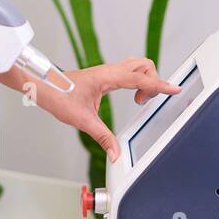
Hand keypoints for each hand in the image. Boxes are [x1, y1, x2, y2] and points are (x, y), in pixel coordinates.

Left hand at [44, 57, 180, 162]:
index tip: (175, 89)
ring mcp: (107, 71)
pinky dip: (136, 80)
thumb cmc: (58, 96)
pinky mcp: (104, 75)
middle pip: (143, 66)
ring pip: (136, 66)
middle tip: (146, 101)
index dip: (159, 85)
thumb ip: (103, 137)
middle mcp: (109, 71)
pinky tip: (132, 95)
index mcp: (107, 77)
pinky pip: (128, 72)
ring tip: (139, 100)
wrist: (43, 86)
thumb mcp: (82, 120)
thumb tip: (115, 153)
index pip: (140, 78)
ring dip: (145, 80)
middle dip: (153, 81)